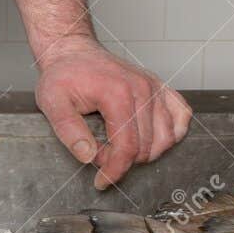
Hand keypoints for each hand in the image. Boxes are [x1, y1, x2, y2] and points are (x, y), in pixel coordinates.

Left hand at [34, 37, 191, 189]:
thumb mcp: (52, 102)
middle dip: (122, 159)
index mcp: (117, 93)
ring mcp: (155, 86)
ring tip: (117, 144)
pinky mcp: (161, 87)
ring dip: (144, 151)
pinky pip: (181, 116)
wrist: (73, 51)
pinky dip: (170, 134)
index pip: (127, 146)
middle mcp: (142, 88)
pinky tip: (150, 137)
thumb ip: (68, 131)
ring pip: (166, 138)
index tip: (101, 181)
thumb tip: (88, 156)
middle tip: (99, 152)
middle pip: (146, 146)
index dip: (115, 170)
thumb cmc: (63, 74)